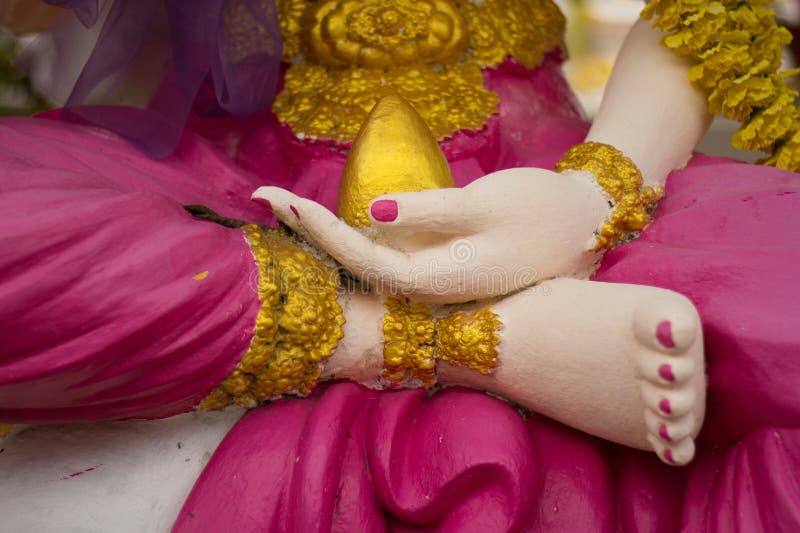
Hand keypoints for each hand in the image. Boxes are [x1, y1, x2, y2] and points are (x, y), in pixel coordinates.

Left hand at [253, 167, 609, 303]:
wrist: (586, 228)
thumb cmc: (541, 212)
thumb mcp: (486, 206)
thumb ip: (427, 213)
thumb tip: (371, 212)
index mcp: (438, 280)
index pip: (364, 259)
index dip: (321, 231)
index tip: (282, 202)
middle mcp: (428, 289)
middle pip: (355, 264)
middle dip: (309, 232)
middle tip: (264, 198)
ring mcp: (433, 279)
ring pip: (367, 260)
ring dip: (326, 234)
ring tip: (283, 208)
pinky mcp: (439, 265)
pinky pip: (386, 254)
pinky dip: (354, 233)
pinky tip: (331, 220)